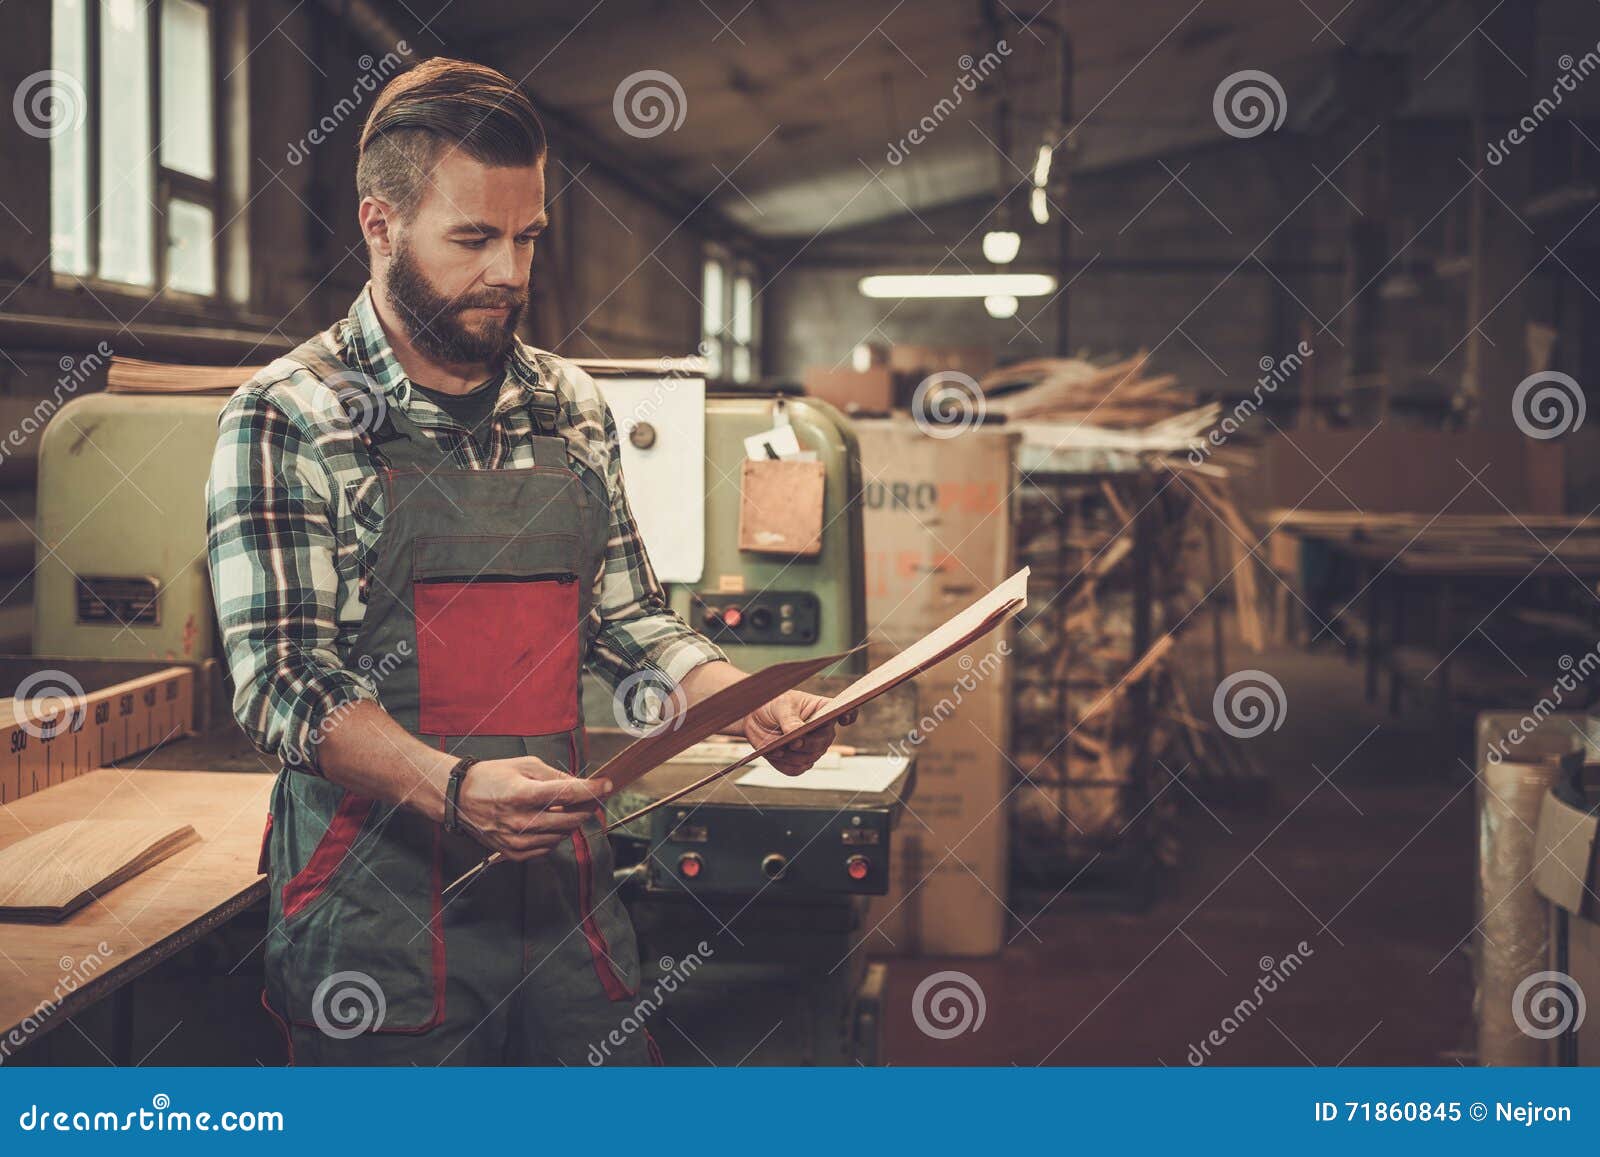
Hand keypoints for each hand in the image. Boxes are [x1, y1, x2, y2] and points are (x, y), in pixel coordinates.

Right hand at [455, 756, 609, 860]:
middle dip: (587, 807)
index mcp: (522, 794)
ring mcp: (517, 840)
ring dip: (570, 821)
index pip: (568, 794)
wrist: (458, 798)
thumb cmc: (491, 777)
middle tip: (590, 798)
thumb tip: (580, 784)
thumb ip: (555, 776)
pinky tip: (549, 823)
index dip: (592, 789)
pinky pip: (547, 848)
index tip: (606, 785)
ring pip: (562, 835)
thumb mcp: (524, 765)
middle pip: (570, 818)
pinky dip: (555, 835)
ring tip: (564, 808)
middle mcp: (520, 821)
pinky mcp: (513, 853)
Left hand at [741, 691, 856, 775]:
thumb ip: (791, 721)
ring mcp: (811, 748)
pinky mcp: (798, 761)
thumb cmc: (772, 704)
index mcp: (824, 710)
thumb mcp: (781, 707)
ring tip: (775, 747)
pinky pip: (795, 769)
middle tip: (791, 742)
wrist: (754, 717)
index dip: (849, 715)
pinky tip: (773, 754)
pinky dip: (783, 764)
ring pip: (809, 759)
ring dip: (790, 756)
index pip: (846, 712)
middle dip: (806, 744)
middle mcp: (822, 731)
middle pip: (823, 743)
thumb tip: (798, 737)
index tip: (844, 718)